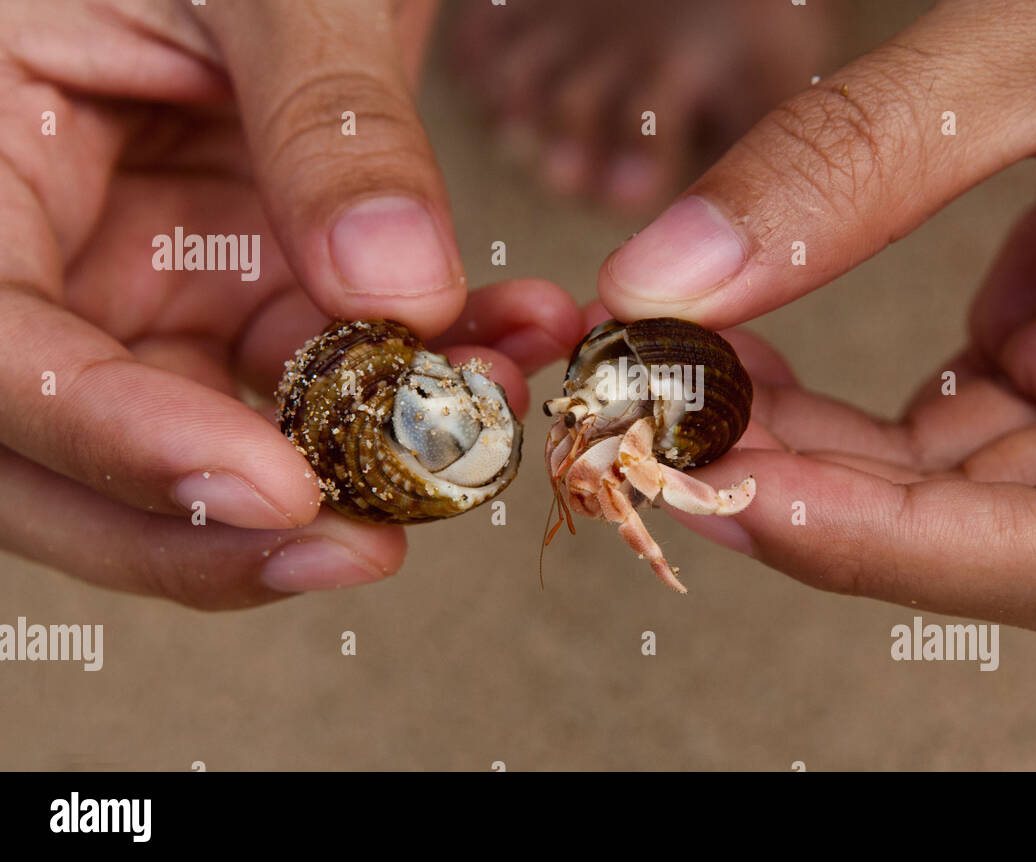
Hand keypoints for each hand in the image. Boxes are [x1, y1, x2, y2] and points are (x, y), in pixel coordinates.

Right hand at [0, 0, 579, 607]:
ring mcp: (140, 280)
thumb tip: (400, 290)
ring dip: (360, 454)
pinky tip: (510, 341)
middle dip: (224, 527)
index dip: (126, 449)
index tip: (275, 491)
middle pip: (77, 461)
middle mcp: (43, 253)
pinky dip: (417, 378)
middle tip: (369, 545)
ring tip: (486, 414)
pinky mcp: (236, 287)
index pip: (6, 362)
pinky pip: (320, 373)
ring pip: (219, 437)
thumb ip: (324, 123)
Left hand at [596, 0, 1035, 637]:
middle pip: (991, 535)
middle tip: (674, 438)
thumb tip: (664, 281)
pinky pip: (937, 425)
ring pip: (946, 489)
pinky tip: (746, 359)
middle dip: (820, 501)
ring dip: (808, 457)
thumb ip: (858, 158)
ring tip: (689, 386)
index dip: (899, 547)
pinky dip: (834, 414)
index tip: (746, 492)